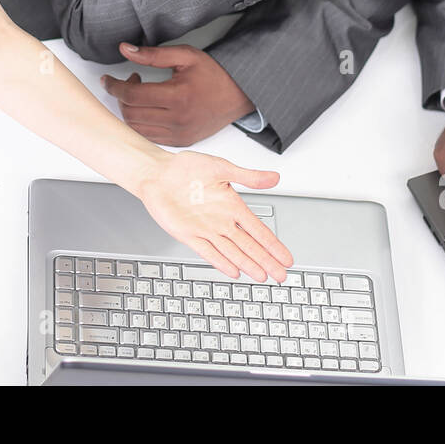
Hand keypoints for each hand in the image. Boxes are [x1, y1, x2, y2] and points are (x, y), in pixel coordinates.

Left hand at [102, 43, 254, 146]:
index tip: (108, 79)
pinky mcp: (181, 142)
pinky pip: (150, 137)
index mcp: (178, 96)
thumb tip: (124, 49)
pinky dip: (141, 124)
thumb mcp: (185, 55)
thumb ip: (152, 54)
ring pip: (137, 129)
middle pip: (130, 113)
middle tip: (129, 82)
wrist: (239, 95)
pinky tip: (147, 109)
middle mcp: (177, 119)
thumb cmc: (214, 74)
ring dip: (129, 111)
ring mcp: (179, 134)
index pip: (132, 95)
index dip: (114, 86)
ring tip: (138, 95)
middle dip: (120, 97)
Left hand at [134, 150, 293, 280]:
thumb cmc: (187, 168)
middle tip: (280, 275)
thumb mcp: (222, 167)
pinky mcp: (188, 234)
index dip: (273, 244)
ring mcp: (205, 229)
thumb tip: (274, 177)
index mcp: (232, 205)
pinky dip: (220, 262)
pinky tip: (233, 271)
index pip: (258, 229)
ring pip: (231, 252)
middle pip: (249, 246)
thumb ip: (248, 176)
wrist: (158, 172)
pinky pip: (207, 251)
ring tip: (262, 276)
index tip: (286, 257)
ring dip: (247, 264)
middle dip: (266, 260)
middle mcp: (221, 221)